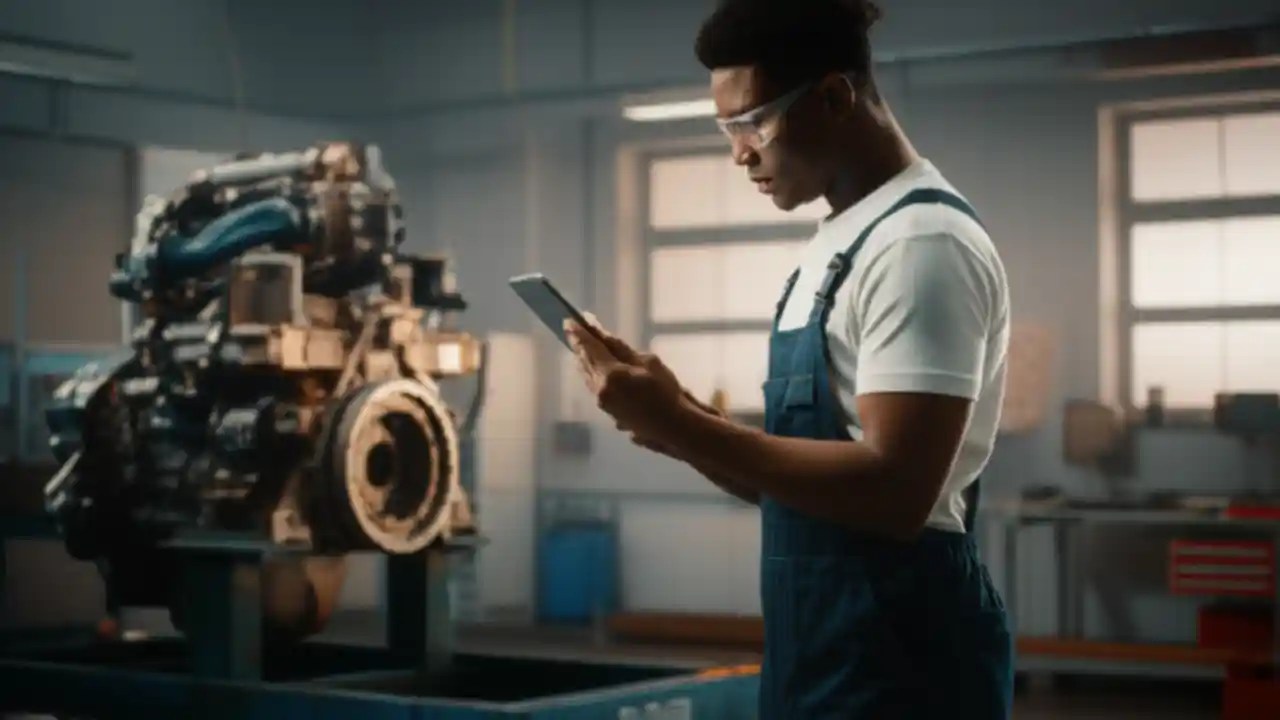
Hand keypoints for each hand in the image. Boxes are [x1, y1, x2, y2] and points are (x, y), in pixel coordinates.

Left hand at [565, 318, 686, 443]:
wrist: (676, 428)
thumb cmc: (667, 392)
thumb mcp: (648, 362)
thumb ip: (621, 349)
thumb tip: (601, 335)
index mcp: (610, 375)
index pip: (589, 349)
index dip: (578, 334)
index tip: (568, 321)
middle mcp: (600, 391)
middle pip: (585, 364)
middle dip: (579, 347)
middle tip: (573, 332)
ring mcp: (604, 405)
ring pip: (589, 378)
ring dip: (585, 362)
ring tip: (583, 349)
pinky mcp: (610, 414)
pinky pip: (596, 389)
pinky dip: (594, 375)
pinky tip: (599, 371)